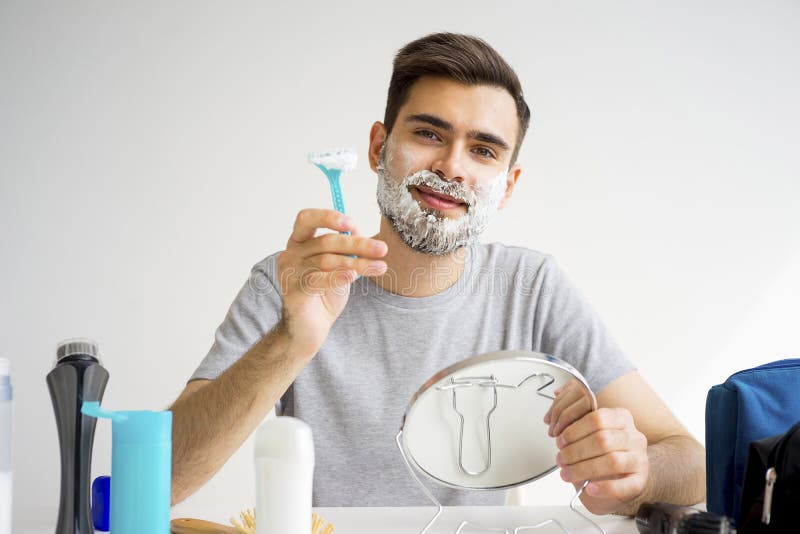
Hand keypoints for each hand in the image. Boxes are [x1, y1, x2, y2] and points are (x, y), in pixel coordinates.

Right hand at [277, 209, 387, 353]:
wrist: (311, 328)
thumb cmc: (324, 293)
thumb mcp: (340, 265)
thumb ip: (347, 248)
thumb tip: (358, 230)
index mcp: (299, 242)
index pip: (307, 219)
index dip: (328, 217)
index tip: (352, 223)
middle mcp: (291, 253)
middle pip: (325, 241)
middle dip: (357, 244)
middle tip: (382, 249)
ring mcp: (289, 272)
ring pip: (326, 261)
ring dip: (357, 263)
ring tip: (380, 267)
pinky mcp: (293, 292)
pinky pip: (316, 280)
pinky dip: (336, 277)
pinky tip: (352, 277)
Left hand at [544, 382, 648, 514]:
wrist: (625, 474)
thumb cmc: (603, 452)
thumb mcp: (592, 432)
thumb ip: (577, 419)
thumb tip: (557, 394)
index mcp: (621, 418)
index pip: (597, 418)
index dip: (574, 430)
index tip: (559, 441)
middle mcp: (634, 436)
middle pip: (602, 440)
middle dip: (575, 451)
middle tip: (560, 459)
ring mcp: (640, 459)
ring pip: (612, 461)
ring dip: (583, 469)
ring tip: (567, 474)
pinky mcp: (640, 481)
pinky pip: (624, 485)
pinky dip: (604, 487)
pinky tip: (590, 488)